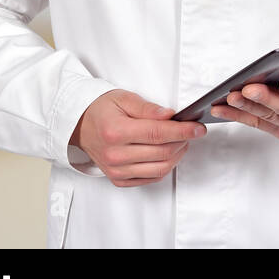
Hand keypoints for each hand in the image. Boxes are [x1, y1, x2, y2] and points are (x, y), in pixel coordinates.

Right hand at [71, 89, 204, 186]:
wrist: (80, 126)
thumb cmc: (101, 110)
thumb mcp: (123, 98)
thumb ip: (148, 108)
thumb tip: (170, 115)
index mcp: (116, 132)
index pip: (158, 134)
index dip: (183, 131)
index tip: (198, 128)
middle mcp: (115, 155)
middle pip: (162, 153)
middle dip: (183, 141)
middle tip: (190, 131)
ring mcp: (116, 170)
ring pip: (160, 169)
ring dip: (177, 155)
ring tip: (180, 141)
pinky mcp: (119, 179)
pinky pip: (151, 178)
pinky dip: (164, 166)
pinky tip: (167, 153)